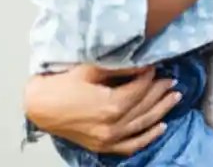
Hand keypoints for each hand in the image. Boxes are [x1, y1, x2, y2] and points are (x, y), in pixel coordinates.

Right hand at [25, 65, 178, 154]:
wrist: (39, 106)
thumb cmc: (61, 85)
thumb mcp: (91, 70)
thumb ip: (121, 69)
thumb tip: (143, 65)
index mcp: (111, 105)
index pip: (140, 89)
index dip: (150, 77)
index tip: (155, 67)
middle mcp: (112, 125)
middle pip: (145, 106)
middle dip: (160, 91)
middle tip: (171, 80)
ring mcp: (108, 139)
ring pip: (143, 125)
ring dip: (162, 111)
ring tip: (174, 97)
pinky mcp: (102, 146)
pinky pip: (131, 146)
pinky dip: (148, 137)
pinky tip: (161, 127)